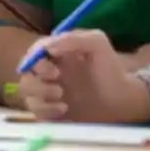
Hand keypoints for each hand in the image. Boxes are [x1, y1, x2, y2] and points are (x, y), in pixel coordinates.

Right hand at [15, 30, 149, 122]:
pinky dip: (45, 111)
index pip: (34, 53)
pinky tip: (65, 111)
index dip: (35, 59)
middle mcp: (48, 72)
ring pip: (27, 93)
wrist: (124, 101)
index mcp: (56, 54)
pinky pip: (35, 112)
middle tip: (59, 88)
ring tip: (64, 102)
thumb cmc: (111, 69)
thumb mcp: (98, 44)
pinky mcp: (50, 112)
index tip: (52, 69)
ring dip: (40, 97)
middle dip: (37, 82)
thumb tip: (48, 47)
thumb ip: (74, 38)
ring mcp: (48, 93)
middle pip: (25, 73)